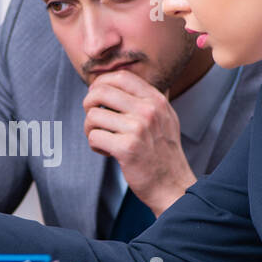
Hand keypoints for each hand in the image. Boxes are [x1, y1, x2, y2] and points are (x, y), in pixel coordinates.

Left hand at [82, 70, 196, 215]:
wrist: (172, 185)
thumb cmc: (162, 153)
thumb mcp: (164, 118)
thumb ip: (144, 100)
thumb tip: (111, 84)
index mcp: (156, 100)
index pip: (121, 76)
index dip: (102, 83)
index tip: (97, 95)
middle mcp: (149, 111)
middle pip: (101, 91)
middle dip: (88, 103)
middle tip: (94, 118)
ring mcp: (138, 129)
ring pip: (93, 115)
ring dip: (90, 129)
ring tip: (102, 139)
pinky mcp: (127, 148)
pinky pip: (94, 136)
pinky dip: (95, 145)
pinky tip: (106, 152)